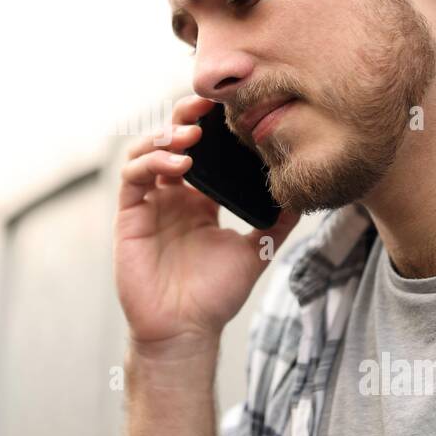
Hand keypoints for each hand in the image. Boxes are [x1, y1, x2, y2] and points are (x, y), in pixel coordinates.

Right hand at [114, 94, 299, 351]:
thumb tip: (305, 193)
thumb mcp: (256, 252)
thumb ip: (277, 222)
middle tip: (207, 104)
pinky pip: (133, 177)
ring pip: (147, 150)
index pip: (203, 149)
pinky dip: (152, 163)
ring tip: (192, 135)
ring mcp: (149, 204)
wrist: (185, 331)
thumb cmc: (215, 296)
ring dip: (166, 136)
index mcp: (200, 199)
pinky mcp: (130, 216)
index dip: (211, 125)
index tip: (233, 109)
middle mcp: (173, 195)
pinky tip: (179, 165)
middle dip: (186, 116)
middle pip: (171, 139)